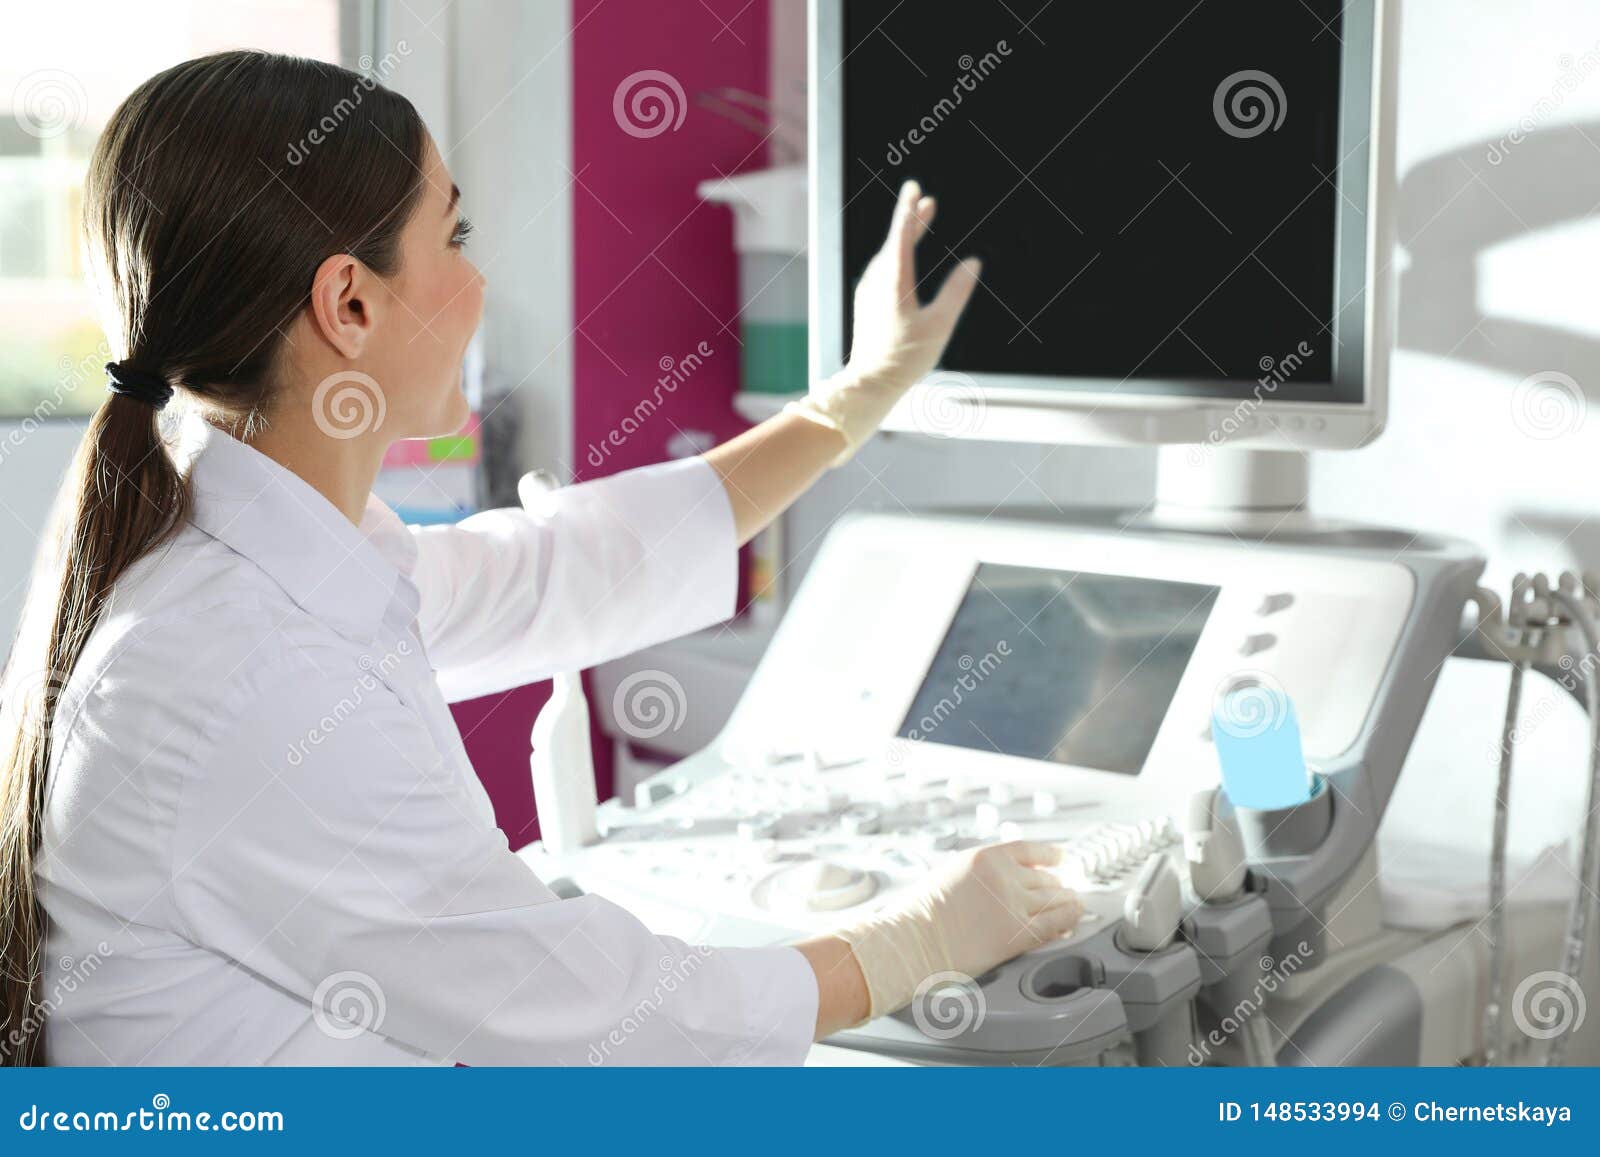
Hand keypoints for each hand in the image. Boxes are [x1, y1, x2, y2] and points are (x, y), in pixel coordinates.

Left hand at [784, 178, 982, 462]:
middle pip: (894, 241)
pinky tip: (903, 258)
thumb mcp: (940, 325)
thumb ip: (957, 291)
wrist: (871, 383)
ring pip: (887, 255)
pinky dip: (896, 255)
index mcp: (893, 282)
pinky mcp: (867, 303)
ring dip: (903, 237)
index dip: (909, 210)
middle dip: (911, 219)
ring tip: (919, 221)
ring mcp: (868, 292)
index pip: (901, 235)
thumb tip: (974, 262)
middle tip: (926, 200)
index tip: (914, 187)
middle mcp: (876, 282)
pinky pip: (882, 269)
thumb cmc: (906, 358)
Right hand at [837, 840, 1081, 1020]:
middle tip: (1063, 890)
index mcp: (985, 857)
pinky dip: (1068, 919)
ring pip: (1054, 898)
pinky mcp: (1019, 932)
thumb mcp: (951, 874)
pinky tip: (1074, 918)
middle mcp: (1005, 876)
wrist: (913, 941)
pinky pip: (1055, 922)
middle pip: (1045, 877)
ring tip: (1074, 904)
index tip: (1059, 858)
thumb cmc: (920, 914)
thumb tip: (1004, 881)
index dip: (1049, 855)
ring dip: (1066, 901)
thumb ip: (981, 875)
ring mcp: (1014, 904)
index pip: (1028, 850)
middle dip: (1055, 885)